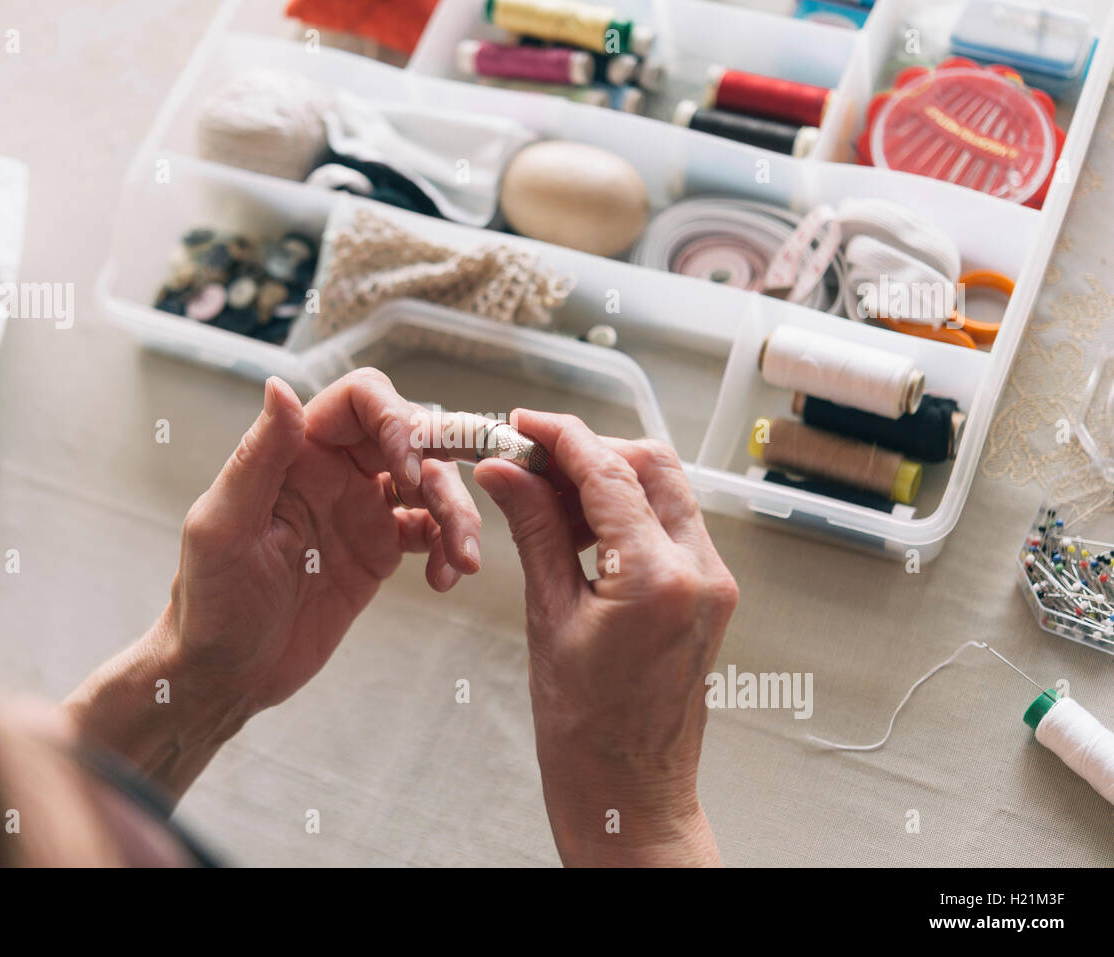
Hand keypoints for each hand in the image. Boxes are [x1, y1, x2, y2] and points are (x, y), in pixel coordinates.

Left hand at [168, 370, 482, 714]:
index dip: (397, 420)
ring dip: (459, 514)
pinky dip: (449, 548)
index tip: (408, 471)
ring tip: (462, 560)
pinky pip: (431, 531)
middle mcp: (335, 470)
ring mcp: (361, 509)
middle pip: (412, 436)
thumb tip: (279, 385)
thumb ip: (257, 457)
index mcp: (297, 451)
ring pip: (432, 484)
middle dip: (447, 461)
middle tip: (462, 503)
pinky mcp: (379, 551)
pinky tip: (444, 579)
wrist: (227, 674)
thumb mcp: (224, 527)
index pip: (362, 400)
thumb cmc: (210, 601)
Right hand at [473, 411, 737, 866]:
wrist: (630, 792)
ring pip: (666, 490)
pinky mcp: (710, 594)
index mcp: (658, 579)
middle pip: (651, 465)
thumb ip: (534, 532)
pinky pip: (672, 526)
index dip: (562, 437)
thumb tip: (506, 473)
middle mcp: (701, 572)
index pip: (610, 473)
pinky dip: (627, 511)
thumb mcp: (548, 617)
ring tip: (547, 497)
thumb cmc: (586, 729)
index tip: (524, 424)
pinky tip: (581, 527)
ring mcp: (713, 583)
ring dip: (609, 479)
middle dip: (590, 451)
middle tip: (531, 461)